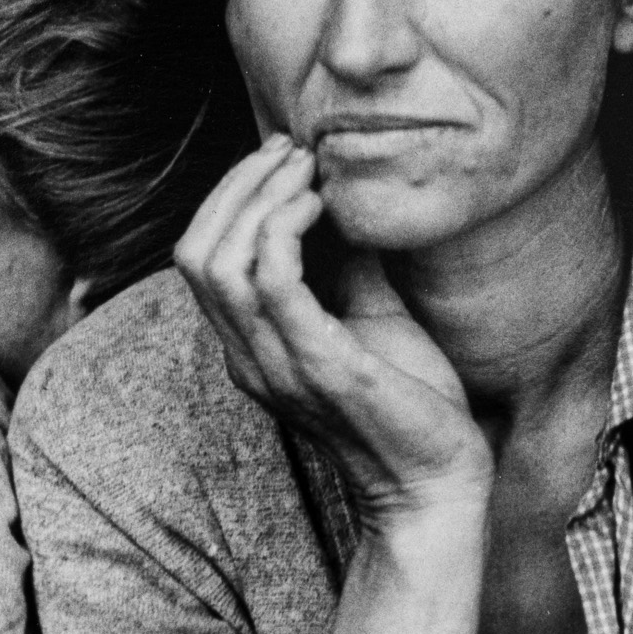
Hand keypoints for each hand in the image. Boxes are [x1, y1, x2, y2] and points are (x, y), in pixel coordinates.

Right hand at [174, 135, 492, 522]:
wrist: (438, 482)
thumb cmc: (408, 403)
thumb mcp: (369, 315)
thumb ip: (344, 264)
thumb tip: (345, 195)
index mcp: (251, 347)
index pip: (198, 259)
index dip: (229, 197)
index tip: (281, 157)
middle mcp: (248, 358)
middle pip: (194, 252)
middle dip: (236, 186)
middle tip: (290, 151)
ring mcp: (276, 365)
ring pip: (219, 262)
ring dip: (259, 197)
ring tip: (307, 169)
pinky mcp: (318, 367)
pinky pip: (271, 282)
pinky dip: (286, 228)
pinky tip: (323, 205)